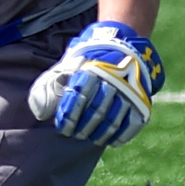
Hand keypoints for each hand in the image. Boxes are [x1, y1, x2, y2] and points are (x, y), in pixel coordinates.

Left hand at [28, 21, 164, 147]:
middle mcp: (112, 80)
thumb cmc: (86, 62)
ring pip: (113, 119)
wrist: (121, 45)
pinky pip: (133, 124)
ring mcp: (129, 91)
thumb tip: (42, 113)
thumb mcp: (66, 65)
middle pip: (96, 110)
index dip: (69, 115)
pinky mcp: (142, 100)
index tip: (63, 128)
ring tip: (90, 138)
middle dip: (83, 127)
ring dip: (100, 133)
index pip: (78, 96)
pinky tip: (111, 141)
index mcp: (91, 69)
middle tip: (76, 134)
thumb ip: (49, 86)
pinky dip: (121, 135)